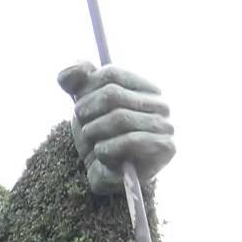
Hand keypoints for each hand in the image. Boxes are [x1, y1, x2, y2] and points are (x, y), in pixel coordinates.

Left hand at [58, 62, 175, 195]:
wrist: (103, 173)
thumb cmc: (96, 136)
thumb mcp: (82, 105)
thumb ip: (75, 80)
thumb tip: (80, 68)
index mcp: (141, 87)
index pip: (110, 74)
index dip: (86, 90)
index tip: (79, 109)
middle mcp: (159, 102)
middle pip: (112, 94)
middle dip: (88, 113)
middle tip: (84, 129)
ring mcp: (165, 124)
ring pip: (119, 117)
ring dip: (95, 133)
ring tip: (93, 143)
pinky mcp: (166, 147)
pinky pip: (131, 140)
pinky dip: (107, 148)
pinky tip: (102, 154)